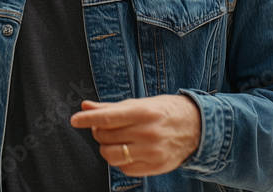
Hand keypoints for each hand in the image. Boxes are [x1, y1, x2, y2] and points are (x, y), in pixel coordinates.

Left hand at [69, 95, 201, 175]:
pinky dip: (120, 161)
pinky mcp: (155, 167)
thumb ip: (111, 107)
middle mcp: (148, 132)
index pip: (108, 118)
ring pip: (112, 155)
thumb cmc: (164, 111)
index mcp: (144, 112)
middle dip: (98, 131)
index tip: (75, 120)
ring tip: (113, 141)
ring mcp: (152, 152)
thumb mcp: (140, 103)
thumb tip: (85, 106)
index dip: (88, 119)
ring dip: (106, 148)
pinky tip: (126, 151)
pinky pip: (125, 169)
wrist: (198, 127)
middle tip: (103, 127)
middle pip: (107, 136)